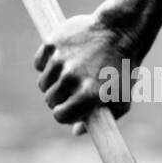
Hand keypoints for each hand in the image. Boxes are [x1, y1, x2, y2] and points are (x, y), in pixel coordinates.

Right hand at [33, 13, 135, 135]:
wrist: (120, 31)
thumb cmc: (123, 68)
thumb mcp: (122, 97)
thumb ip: (101, 119)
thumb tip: (76, 131)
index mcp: (90, 94)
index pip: (61, 115)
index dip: (65, 115)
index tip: (70, 109)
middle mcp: (73, 77)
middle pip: (50, 100)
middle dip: (60, 99)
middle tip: (73, 90)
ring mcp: (61, 60)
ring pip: (43, 83)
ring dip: (54, 83)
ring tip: (71, 75)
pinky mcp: (52, 43)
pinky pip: (39, 63)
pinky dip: (47, 64)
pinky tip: (63, 60)